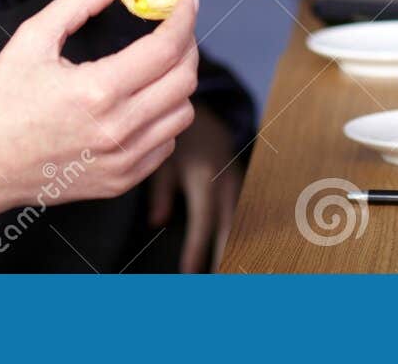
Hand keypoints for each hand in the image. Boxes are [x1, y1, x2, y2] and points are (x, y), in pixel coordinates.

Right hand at [0, 0, 197, 266]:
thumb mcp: (31, 39)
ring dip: (178, 84)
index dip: (184, 18)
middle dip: (187, 45)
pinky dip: (164, 119)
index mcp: (97, 90)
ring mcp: (122, 160)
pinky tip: (142, 103)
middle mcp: (117, 129)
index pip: (166, 48)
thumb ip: (77, 3)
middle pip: (184, 80)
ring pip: (182, 114)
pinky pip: (165, 144)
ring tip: (157, 66)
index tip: (186, 1)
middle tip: (174, 28)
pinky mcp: (120, 181)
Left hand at [147, 105, 243, 271]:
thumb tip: (156, 222)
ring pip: (239, 224)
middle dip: (223, 257)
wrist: (206, 115)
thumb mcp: (163, 159)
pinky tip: (233, 256)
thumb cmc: (178, 139)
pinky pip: (241, 215)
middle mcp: (226, 183)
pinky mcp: (240, 186)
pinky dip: (238, 236)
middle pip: (229, 229)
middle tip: (217, 283)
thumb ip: (160, 191)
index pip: (203, 221)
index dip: (196, 249)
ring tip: (226, 276)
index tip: (188, 273)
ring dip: (233, 248)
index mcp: (204, 177)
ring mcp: (237, 185)